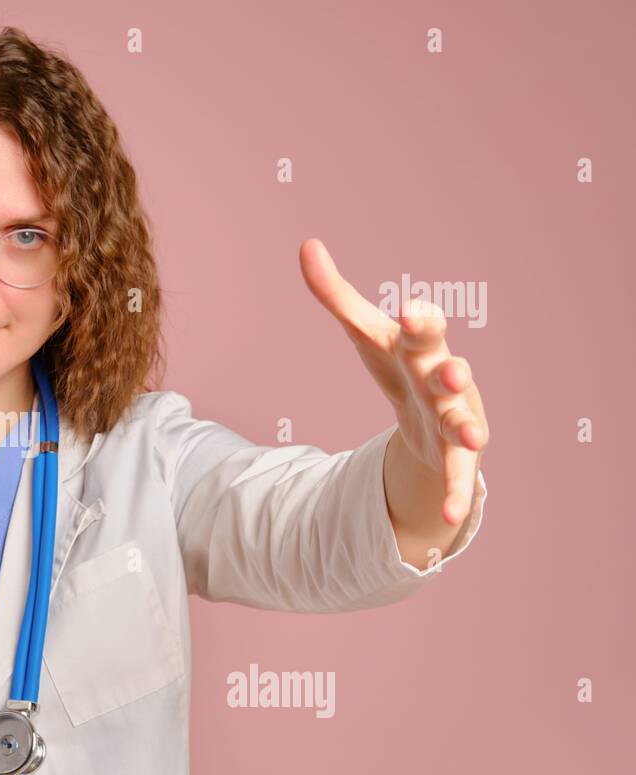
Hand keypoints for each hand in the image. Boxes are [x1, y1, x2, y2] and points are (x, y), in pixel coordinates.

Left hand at [298, 238, 488, 526]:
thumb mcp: (366, 334)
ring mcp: (455, 419)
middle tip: (451, 365)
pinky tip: (451, 520)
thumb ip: (337, 294)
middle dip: (450, 369)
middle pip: (447, 372)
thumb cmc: (401, 365)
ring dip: (468, 427)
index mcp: (421, 348)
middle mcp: (444, 380)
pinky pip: (458, 478)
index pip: (421, 330)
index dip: (419, 322)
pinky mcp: (455, 458)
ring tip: (476, 435)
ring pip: (463, 422)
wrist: (431, 417)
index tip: (411, 311)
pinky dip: (456, 496)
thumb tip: (306, 246)